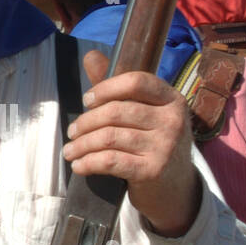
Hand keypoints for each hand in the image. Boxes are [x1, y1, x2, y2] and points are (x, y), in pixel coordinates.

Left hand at [63, 50, 200, 236]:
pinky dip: (89, 163)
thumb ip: (118, 87)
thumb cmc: (153, 144)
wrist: (175, 188)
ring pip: (109, 137)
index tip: (87, 100)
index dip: (106, 88)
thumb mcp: (143, 113)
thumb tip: (91, 55)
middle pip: (116, 111)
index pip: (136, 81)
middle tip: (72, 132)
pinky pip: (110, 161)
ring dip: (82, 145)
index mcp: (172, 99)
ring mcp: (165, 146)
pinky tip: (79, 166)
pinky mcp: (153, 170)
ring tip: (70, 151)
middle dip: (86, 122)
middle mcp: (173, 120)